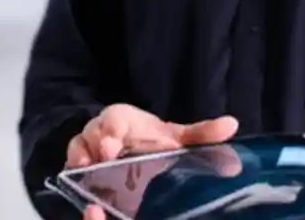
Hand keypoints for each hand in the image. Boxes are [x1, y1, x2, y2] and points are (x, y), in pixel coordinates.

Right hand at [66, 103, 238, 169]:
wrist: (129, 145)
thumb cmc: (151, 140)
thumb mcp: (175, 136)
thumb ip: (201, 133)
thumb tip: (232, 124)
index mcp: (123, 121)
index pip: (115, 120)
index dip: (113, 130)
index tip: (115, 142)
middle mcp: (101, 132)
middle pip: (92, 134)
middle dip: (95, 144)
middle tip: (105, 155)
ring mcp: (88, 149)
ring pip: (78, 149)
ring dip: (82, 158)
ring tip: (89, 169)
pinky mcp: (82, 167)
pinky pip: (72, 167)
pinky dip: (74, 172)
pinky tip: (83, 184)